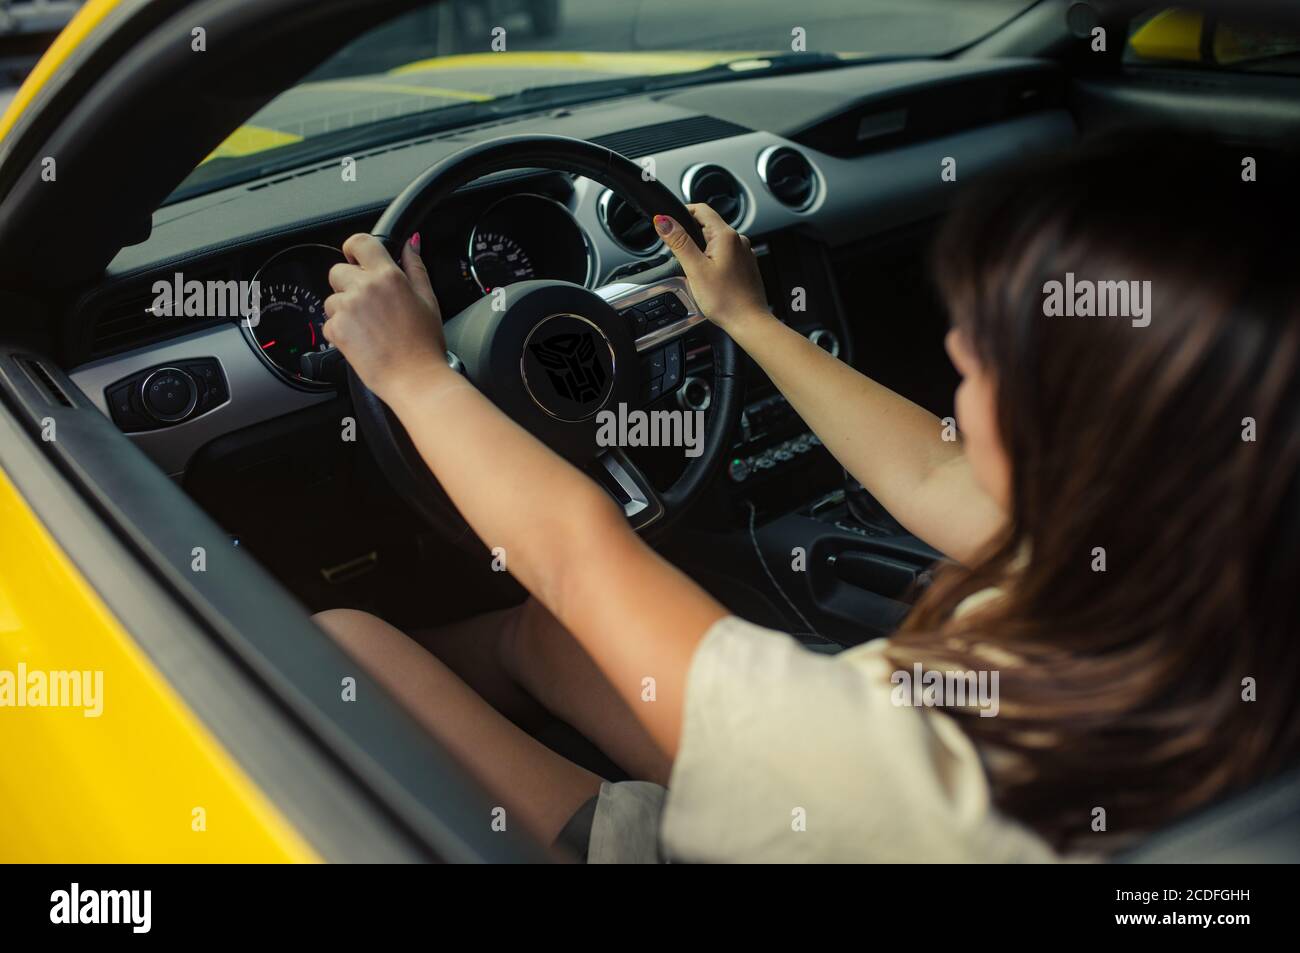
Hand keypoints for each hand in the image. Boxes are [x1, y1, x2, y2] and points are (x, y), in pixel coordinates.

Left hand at [323, 232, 449, 404]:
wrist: (415, 378)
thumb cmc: (424, 345)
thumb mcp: (428, 300)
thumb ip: (416, 267)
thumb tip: (412, 243)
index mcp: (389, 276)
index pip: (360, 242)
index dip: (353, 248)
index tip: (354, 257)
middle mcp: (365, 287)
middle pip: (338, 271)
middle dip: (347, 285)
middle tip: (367, 306)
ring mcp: (348, 308)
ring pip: (332, 299)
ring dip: (343, 311)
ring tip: (367, 329)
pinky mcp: (337, 329)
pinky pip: (329, 323)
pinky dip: (340, 332)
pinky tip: (361, 342)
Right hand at [654, 203, 769, 331]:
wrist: (749, 322)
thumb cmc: (726, 300)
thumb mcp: (695, 269)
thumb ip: (679, 242)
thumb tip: (664, 221)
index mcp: (726, 235)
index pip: (701, 209)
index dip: (683, 212)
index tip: (670, 223)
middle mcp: (739, 240)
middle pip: (708, 225)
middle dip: (691, 235)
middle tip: (679, 254)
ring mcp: (744, 253)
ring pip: (717, 241)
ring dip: (702, 249)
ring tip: (694, 269)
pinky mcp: (746, 266)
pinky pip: (726, 254)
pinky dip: (714, 260)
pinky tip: (710, 277)